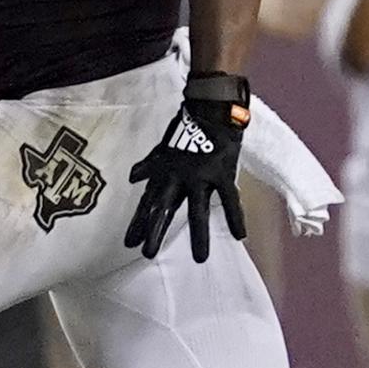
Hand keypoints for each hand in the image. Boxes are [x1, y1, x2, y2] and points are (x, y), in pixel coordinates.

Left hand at [124, 75, 249, 262]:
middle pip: (164, 209)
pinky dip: (235, 217)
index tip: (128, 244)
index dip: (138, 222)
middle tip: (147, 254)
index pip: (147, 202)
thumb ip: (149, 164)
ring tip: (200, 258)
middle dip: (155, 232)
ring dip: (199, 236)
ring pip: (198, 211)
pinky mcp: (222, 174)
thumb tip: (133, 177)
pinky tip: (240, 236)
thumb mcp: (162, 147)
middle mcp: (179, 178)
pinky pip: (230, 199)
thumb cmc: (185, 127)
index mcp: (164, 173)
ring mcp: (201, 177)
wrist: (210, 108)